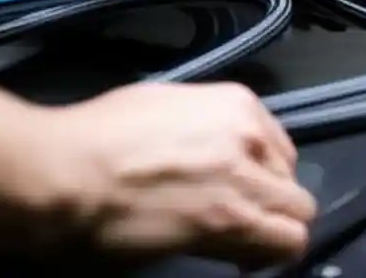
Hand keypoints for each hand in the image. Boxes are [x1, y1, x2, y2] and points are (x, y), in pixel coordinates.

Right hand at [44, 82, 314, 267]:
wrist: (67, 171)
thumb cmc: (96, 136)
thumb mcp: (162, 105)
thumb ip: (202, 124)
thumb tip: (207, 146)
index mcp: (236, 105)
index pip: (280, 148)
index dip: (264, 175)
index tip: (244, 192)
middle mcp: (251, 139)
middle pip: (293, 184)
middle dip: (273, 205)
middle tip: (244, 222)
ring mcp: (245, 181)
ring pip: (297, 217)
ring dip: (275, 233)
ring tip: (245, 245)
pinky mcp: (232, 223)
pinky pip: (281, 245)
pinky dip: (267, 254)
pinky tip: (241, 260)